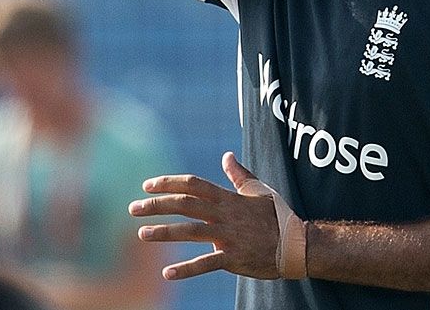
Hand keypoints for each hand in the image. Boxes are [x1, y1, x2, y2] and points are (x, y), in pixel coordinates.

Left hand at [128, 151, 279, 280]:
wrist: (297, 243)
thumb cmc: (277, 215)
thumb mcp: (257, 190)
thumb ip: (238, 174)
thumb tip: (227, 156)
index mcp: (227, 197)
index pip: (192, 184)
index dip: (169, 183)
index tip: (147, 184)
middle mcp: (224, 214)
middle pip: (185, 204)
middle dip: (157, 205)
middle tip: (133, 208)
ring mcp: (228, 236)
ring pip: (190, 231)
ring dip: (164, 232)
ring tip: (142, 234)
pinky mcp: (234, 258)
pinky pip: (207, 263)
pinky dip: (186, 269)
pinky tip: (167, 273)